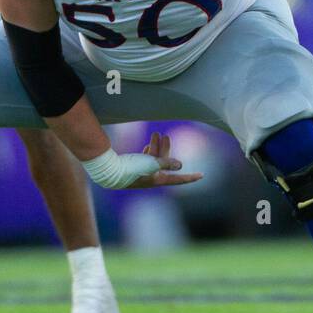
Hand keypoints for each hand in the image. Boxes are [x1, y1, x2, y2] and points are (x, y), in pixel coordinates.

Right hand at [79, 132, 200, 188]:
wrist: (109, 170)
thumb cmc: (131, 168)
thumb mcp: (151, 164)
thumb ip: (166, 162)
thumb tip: (180, 164)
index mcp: (158, 179)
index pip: (179, 179)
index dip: (191, 177)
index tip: (202, 175)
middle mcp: (152, 177)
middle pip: (165, 163)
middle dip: (167, 149)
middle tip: (167, 135)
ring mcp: (143, 173)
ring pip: (155, 158)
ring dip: (157, 147)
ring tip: (157, 133)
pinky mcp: (135, 167)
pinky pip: (146, 159)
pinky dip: (149, 151)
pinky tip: (149, 145)